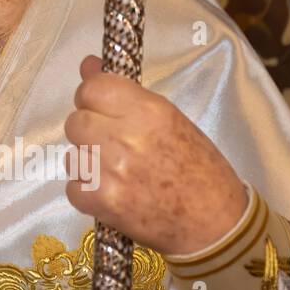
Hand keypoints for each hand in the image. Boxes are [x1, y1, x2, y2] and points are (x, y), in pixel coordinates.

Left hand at [64, 54, 248, 255]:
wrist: (217, 225)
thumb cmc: (200, 169)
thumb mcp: (170, 120)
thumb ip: (126, 94)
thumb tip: (87, 64)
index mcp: (148, 111)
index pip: (91, 88)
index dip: (91, 98)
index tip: (101, 109)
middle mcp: (125, 137)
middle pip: (75, 122)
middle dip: (89, 132)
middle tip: (113, 146)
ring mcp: (111, 171)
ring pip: (72, 155)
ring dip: (89, 163)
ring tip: (118, 173)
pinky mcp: (101, 202)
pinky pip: (74, 187)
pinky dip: (89, 192)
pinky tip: (115, 194)